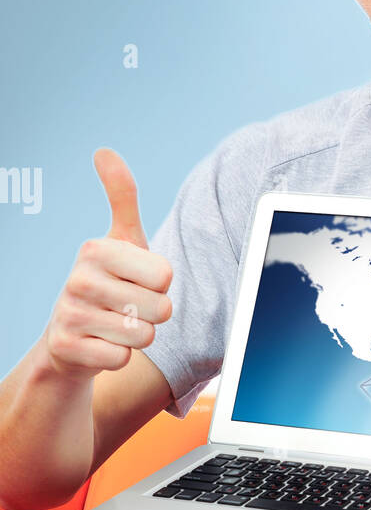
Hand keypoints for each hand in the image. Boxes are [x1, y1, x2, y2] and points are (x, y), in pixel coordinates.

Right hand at [42, 149, 172, 378]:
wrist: (71, 337)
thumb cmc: (110, 283)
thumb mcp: (121, 239)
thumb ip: (121, 196)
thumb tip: (103, 150)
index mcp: (96, 248)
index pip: (165, 275)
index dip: (160, 285)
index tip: (138, 281)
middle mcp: (78, 278)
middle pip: (159, 309)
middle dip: (153, 315)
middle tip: (129, 308)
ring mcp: (69, 314)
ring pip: (143, 336)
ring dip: (138, 336)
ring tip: (115, 325)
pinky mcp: (66, 348)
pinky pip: (121, 358)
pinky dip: (118, 356)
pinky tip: (101, 345)